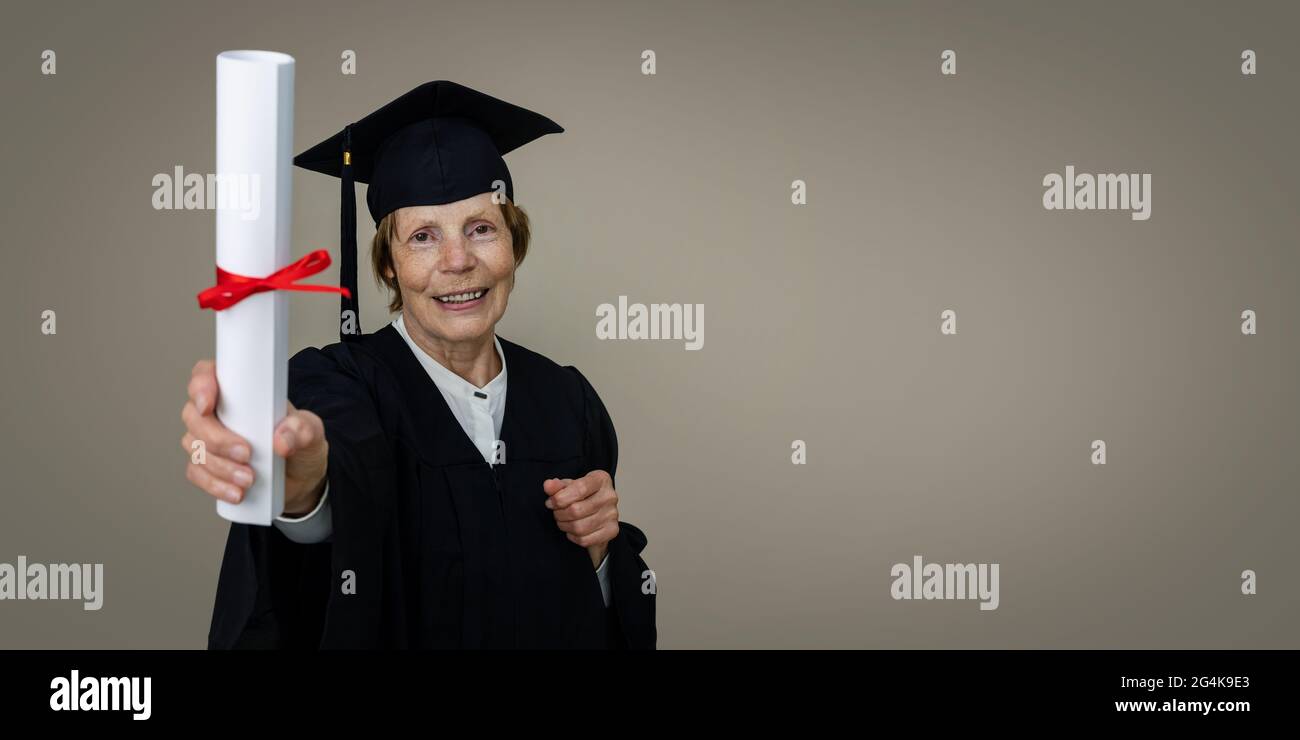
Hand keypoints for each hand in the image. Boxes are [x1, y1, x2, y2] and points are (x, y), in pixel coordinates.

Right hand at [180, 359, 328, 515]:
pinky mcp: (208, 466)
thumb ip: (302, 429)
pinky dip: (215, 485)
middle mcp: (218, 413)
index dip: (200, 385)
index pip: (206, 375)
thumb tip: (281, 440)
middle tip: (246, 453)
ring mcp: (208, 440)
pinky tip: (236, 493)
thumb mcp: (311, 430)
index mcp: (239, 391)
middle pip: (195, 417)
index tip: (208, 404)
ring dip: (220, 466)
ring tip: (249, 479)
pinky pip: (197, 474)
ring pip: (196, 449)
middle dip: (217, 439)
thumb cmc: (300, 442)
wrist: (301, 477)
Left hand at [543, 471, 619, 568]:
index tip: (550, 503)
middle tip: (556, 513)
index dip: (560, 498)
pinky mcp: (612, 531)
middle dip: (559, 514)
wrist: (599, 512)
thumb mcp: (569, 487)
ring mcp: (613, 515)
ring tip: (563, 521)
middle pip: (576, 510)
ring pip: (579, 527)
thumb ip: (557, 486)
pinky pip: (585, 539)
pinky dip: (573, 537)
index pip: (579, 488)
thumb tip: (548, 485)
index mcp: (601, 480)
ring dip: (565, 526)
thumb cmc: (583, 497)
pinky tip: (572, 531)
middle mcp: (610, 496)